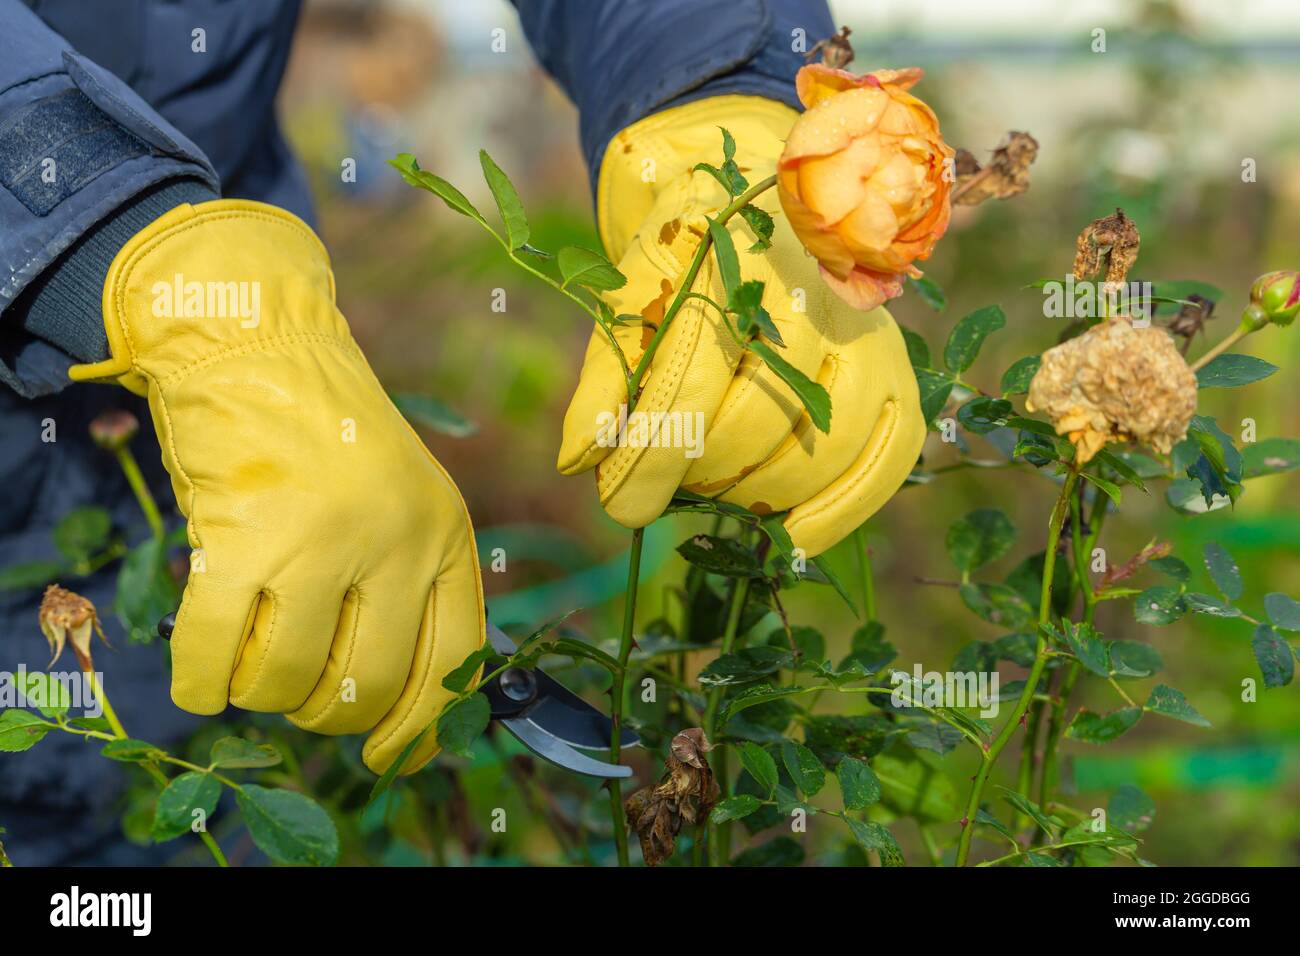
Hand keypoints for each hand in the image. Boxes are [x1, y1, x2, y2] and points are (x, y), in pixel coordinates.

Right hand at [71, 200, 483, 774]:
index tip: (392, 759)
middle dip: (329, 714)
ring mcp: (322, 539)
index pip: (455, 662)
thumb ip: (412, 587)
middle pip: (370, 685)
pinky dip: (201, 683)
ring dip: (264, 694)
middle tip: (302, 695)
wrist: (258, 345)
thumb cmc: (328, 437)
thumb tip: (403, 717)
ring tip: (255, 661)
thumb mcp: (407, 500)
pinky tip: (200, 680)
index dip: (422, 728)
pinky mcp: (245, 538)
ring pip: (290, 680)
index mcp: (446, 532)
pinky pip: (217, 655)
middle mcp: (396, 539)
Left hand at [558, 96, 925, 555]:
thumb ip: (604, 378)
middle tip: (672, 482)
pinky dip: (844, 507)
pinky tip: (793, 534)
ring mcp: (863, 329)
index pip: (689, 384)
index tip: (621, 506)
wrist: (756, 180)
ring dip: (758, 494)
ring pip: (819, 448)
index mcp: (727, 261)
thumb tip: (578, 461)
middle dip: (701, 475)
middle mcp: (809, 291)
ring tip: (717, 490)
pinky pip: (889, 451)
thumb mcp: (628, 296)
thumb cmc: (682, 251)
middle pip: (755, 425)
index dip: (652, 459)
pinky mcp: (895, 362)